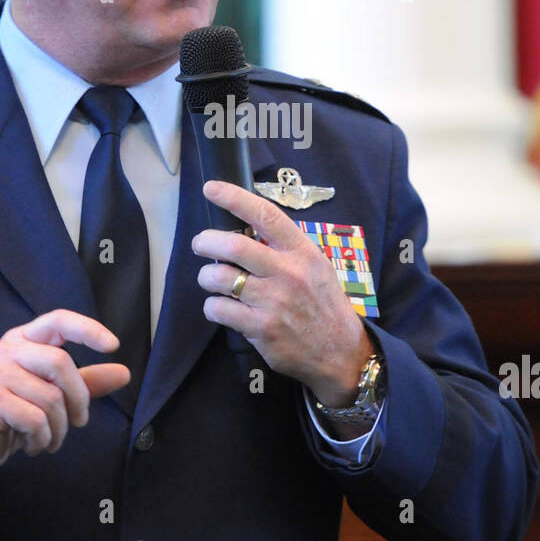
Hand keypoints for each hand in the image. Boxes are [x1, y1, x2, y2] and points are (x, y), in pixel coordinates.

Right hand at [0, 310, 129, 518]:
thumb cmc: (6, 417)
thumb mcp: (49, 396)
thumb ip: (84, 383)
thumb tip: (124, 373)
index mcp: (21, 341)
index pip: (58, 320)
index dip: (88, 329)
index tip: (113, 346)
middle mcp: (5, 350)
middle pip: (61, 363)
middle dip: (79, 399)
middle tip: (79, 422)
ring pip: (51, 397)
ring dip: (59, 429)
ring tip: (48, 439)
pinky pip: (35, 420)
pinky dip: (42, 440)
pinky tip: (32, 444)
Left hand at [193, 179, 373, 410]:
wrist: (339, 351)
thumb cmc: (322, 304)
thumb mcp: (315, 266)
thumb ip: (284, 248)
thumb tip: (246, 228)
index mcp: (301, 252)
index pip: (265, 215)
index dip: (234, 198)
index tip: (210, 188)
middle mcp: (288, 273)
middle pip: (234, 245)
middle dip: (206, 241)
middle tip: (200, 244)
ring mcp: (274, 302)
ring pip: (220, 278)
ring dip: (206, 277)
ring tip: (210, 280)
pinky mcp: (261, 329)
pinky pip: (219, 310)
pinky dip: (212, 306)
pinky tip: (221, 308)